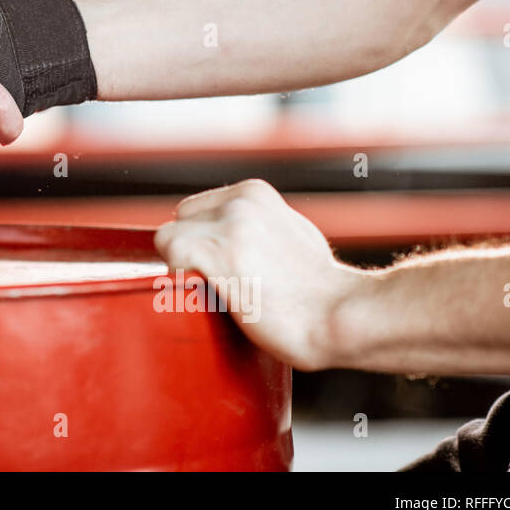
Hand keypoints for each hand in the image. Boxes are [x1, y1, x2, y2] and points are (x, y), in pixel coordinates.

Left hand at [153, 179, 363, 369]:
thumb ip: (257, 225)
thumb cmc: (319, 289)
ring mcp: (229, 226)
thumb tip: (230, 233)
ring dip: (181, 267)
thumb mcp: (290, 234)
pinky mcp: (220, 254)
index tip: (222, 268)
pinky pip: (170, 253)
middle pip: (180, 221)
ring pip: (167, 239)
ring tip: (214, 291)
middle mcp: (239, 202)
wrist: (342, 317)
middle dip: (190, 250)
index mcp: (253, 193)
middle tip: (218, 282)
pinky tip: (206, 295)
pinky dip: (176, 277)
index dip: (200, 241)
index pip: (195, 210)